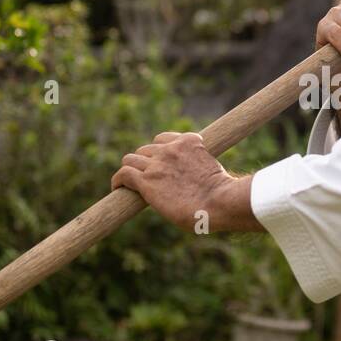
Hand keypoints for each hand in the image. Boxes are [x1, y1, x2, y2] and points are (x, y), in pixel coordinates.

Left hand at [110, 132, 256, 232]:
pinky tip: (117, 187)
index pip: (165, 138)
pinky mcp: (147, 179)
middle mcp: (171, 148)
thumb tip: (199, 185)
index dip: (159, 151)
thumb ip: (200, 169)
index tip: (159, 163)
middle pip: (146, 149)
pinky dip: (118, 180)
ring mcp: (158, 163)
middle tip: (145, 177)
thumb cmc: (224, 195)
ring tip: (128, 182)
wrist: (220, 201)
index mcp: (190, 141)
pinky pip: (124, 174)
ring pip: (131, 159)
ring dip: (131, 170)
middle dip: (144, 162)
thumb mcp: (213, 171)